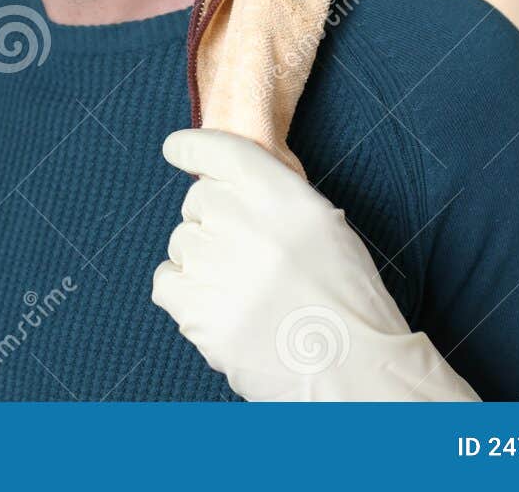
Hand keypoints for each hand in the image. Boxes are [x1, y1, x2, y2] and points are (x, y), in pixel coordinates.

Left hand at [152, 127, 479, 401]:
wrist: (353, 372)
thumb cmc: (349, 303)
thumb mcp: (325, 228)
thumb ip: (277, 201)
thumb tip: (227, 192)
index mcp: (283, 194)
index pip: (221, 151)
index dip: (192, 147)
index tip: (175, 148)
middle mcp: (245, 220)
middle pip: (198, 202)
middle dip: (213, 223)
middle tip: (246, 259)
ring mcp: (217, 265)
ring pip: (182, 243)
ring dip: (202, 262)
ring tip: (242, 292)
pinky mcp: (198, 311)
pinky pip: (166, 282)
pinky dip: (183, 292)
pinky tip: (215, 307)